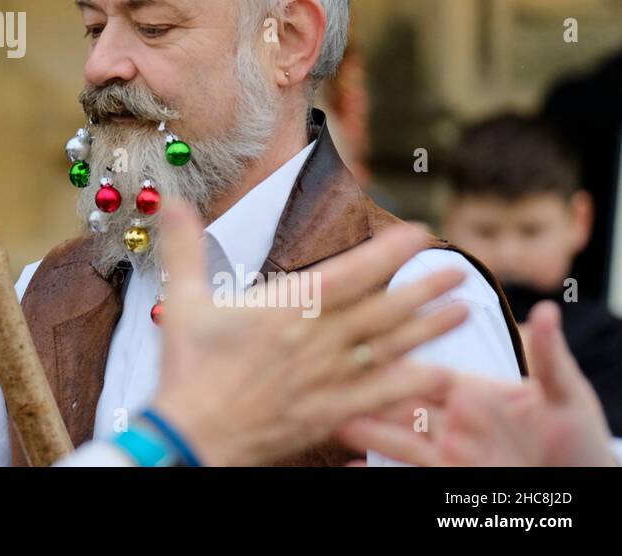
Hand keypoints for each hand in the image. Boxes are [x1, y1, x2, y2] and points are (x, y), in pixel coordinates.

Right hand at [149, 200, 465, 465]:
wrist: (194, 433)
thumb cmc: (190, 368)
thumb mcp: (184, 301)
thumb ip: (184, 248)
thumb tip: (173, 202)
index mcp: (286, 309)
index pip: (350, 272)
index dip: (388, 251)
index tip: (417, 232)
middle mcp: (316, 341)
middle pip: (383, 308)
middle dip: (424, 287)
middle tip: (457, 270)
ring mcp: (328, 379)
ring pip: (390, 348)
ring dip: (429, 329)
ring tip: (463, 311)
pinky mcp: (331, 412)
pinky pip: (383, 397)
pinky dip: (414, 385)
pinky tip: (441, 375)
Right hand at [338, 300, 617, 465]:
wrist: (589, 486)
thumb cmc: (582, 441)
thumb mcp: (567, 396)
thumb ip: (549, 357)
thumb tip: (546, 310)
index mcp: (478, 393)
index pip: (429, 368)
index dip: (399, 353)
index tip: (367, 333)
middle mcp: (457, 421)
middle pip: (401, 401)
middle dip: (365, 389)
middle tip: (330, 377)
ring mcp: (450, 453)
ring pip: (395, 437)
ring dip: (361, 427)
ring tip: (330, 419)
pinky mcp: (448, 477)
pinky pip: (405, 473)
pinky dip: (375, 471)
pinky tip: (348, 466)